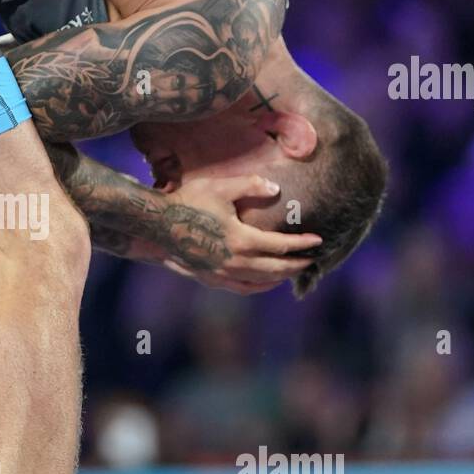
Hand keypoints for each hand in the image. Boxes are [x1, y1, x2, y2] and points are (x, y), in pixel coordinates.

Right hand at [156, 175, 321, 294]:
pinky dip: (258, 286)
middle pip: (275, 268)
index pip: (281, 246)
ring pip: (260, 282)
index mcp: (241, 239)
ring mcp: (222, 273)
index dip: (302, 244)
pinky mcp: (210, 278)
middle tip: (312, 259)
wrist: (156, 224)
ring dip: (280, 278)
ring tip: (292, 271)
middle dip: (297, 264)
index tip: (317, 241)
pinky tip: (264, 282)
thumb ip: (251, 186)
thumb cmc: (188, 201)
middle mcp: (235, 262)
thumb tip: (275, 189)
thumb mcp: (220, 187)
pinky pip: (241, 288)